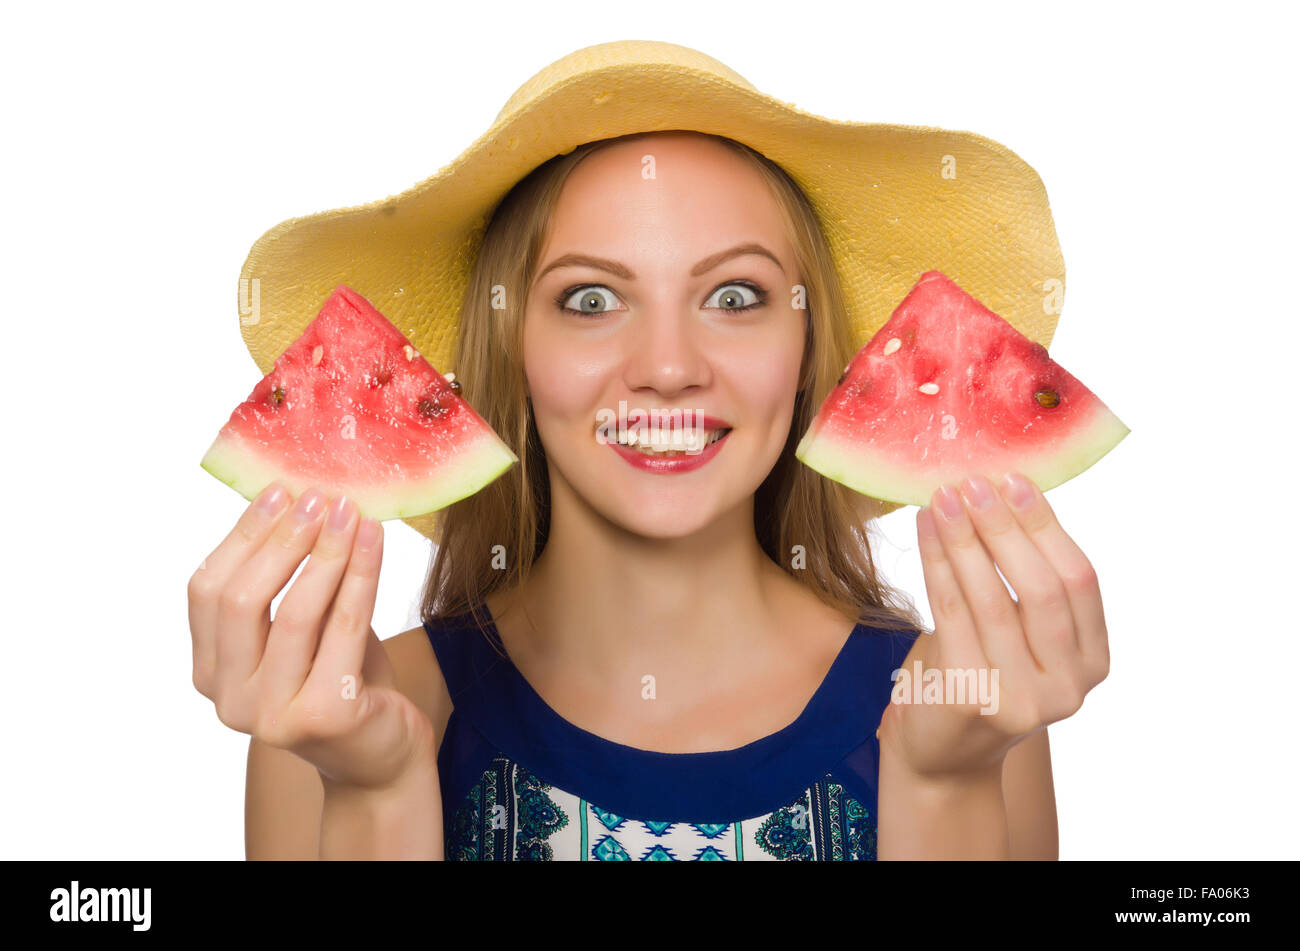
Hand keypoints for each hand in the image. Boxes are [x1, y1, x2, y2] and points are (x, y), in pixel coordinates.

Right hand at [188, 483, 435, 791]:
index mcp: (210, 673)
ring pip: (294, 612)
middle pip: (242, 600)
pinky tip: (375, 540)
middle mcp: (230, 700)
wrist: (382, 755)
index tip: (277, 492)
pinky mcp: (325, 716)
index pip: (207, 591)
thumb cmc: (343, 680)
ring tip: (351, 511)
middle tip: (317, 498)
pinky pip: (344, 627)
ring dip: (326, 552)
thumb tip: (300, 500)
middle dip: (282, 539)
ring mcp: (272, 715)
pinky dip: (361, 574)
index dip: (241, 536)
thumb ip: (290, 583)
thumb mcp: (307, 629)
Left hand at [878, 471, 1109, 779]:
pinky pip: (951, 615)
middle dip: (1006, 528)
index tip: (1016, 481)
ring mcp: (1022, 698)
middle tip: (975, 482)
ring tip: (942, 498)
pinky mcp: (972, 698)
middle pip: (1042, 589)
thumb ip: (1026, 582)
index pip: (1079, 581)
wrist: (942, 754)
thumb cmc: (979, 675)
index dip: (1047, 526)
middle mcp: (1067, 686)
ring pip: (993, 599)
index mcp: (1092, 662)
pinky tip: (925, 531)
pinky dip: (937, 564)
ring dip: (965, 540)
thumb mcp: (1019, 635)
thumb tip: (1003, 491)